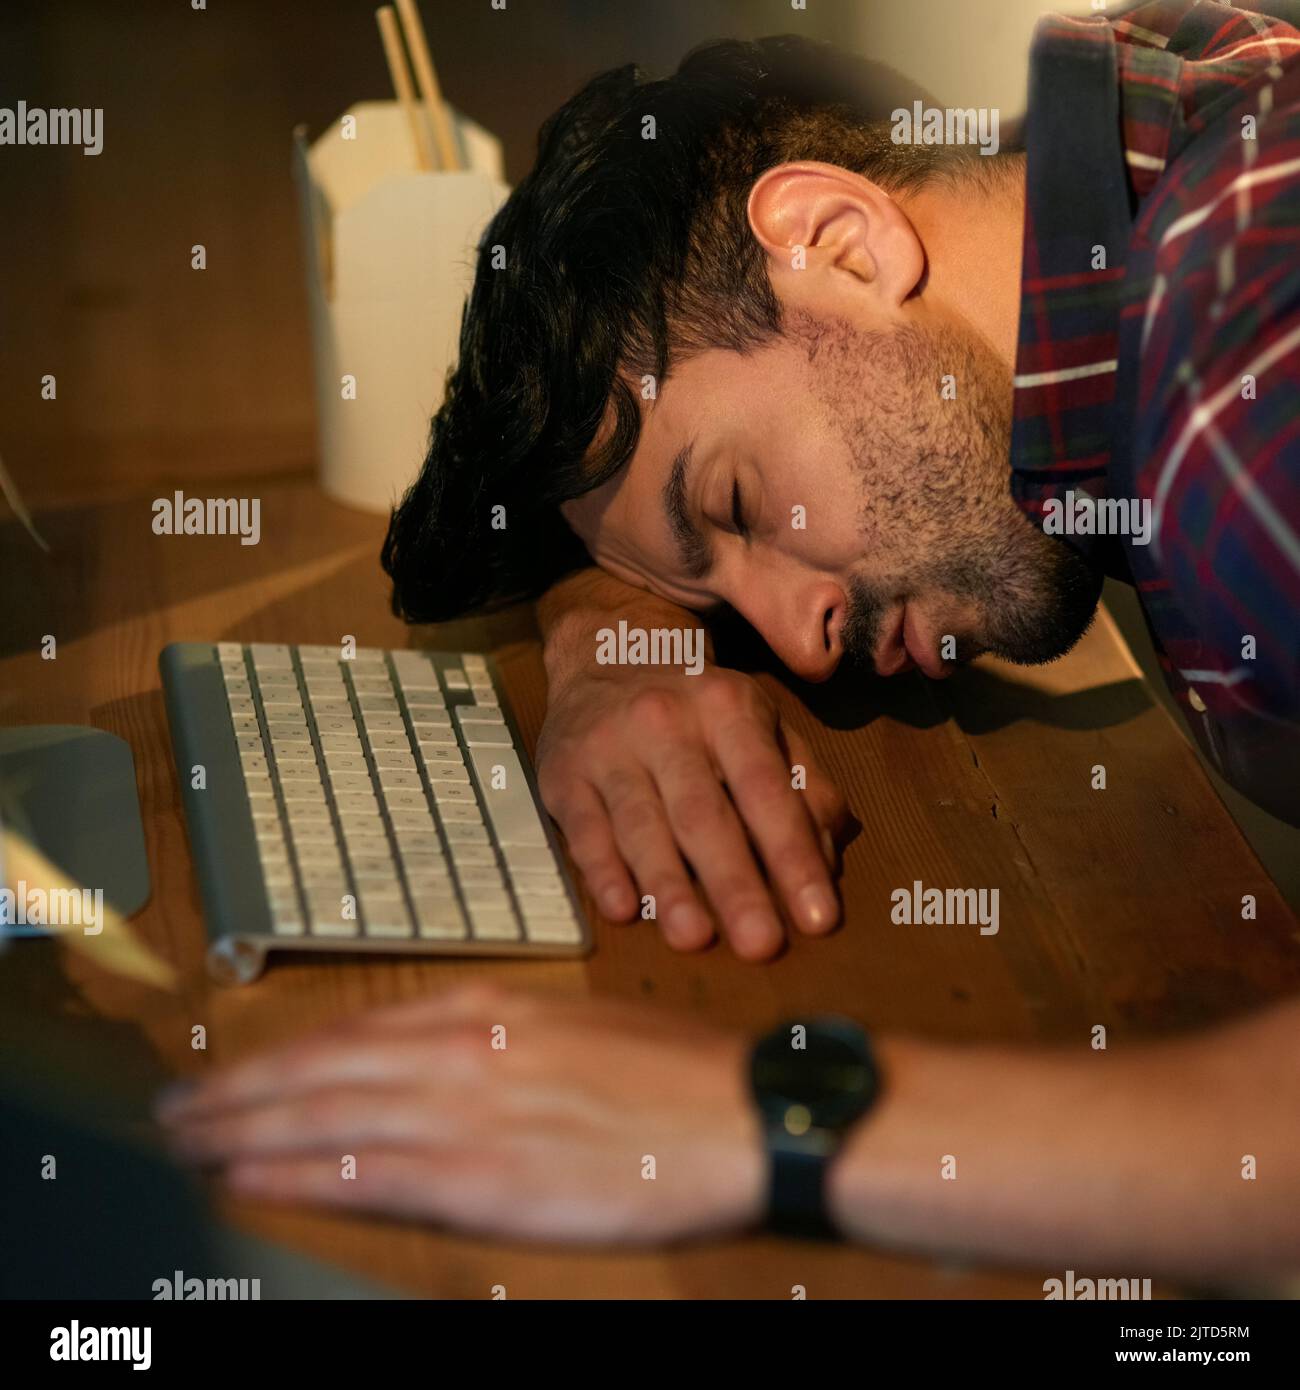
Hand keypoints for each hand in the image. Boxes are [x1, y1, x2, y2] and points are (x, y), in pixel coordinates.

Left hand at [156, 985, 764, 1244]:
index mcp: (485, 1007)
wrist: (734, 1111)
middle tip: (178, 1107)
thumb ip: (490, 1041)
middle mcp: (459, 1050)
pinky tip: (250, 1178)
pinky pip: (367, 1174)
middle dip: (239, 1090)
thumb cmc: (664, 1070)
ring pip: (326, 1117)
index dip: (283, 1052)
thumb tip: (423, 1060)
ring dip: (246, 1129)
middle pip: (321, 1068)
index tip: (236, 1068)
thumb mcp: (570, 1026)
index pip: (353, 1028)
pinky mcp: (482, 1178)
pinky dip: (299, 1176)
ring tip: (190, 1141)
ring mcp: (466, 1113)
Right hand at [537, 657, 848, 960]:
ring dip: (668, 885)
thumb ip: (801, 785)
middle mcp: (666, 723)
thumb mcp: (759, 725)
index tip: (818, 917)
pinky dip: (602, 871)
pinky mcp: (563, 774)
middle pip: (703, 813)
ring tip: (694, 938)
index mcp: (727, 708)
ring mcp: (609, 747)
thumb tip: (828, 855)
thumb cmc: (697, 706)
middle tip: (761, 944)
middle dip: (735, 883)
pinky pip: (584, 829)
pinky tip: (622, 910)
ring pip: (641, 825)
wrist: (605, 652)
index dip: (794, 855)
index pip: (766, 790)